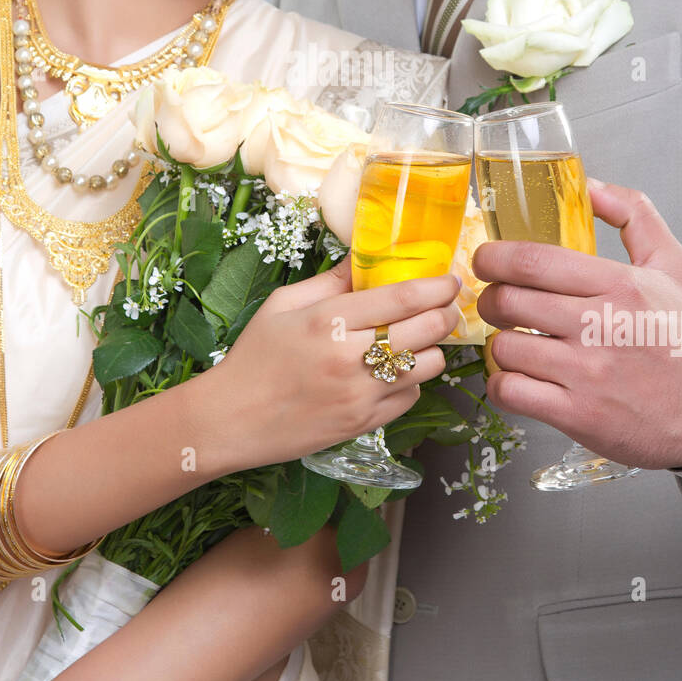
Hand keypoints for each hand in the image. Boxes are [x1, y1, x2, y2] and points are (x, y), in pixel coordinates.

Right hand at [205, 254, 458, 469]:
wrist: (231, 421)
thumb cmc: (254, 357)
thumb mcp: (283, 305)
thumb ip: (329, 281)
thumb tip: (365, 256)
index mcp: (329, 321)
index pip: (403, 298)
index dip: (437, 285)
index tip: (451, 278)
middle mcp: (351, 358)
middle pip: (427, 329)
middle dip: (446, 312)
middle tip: (446, 305)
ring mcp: (361, 395)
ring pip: (429, 366)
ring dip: (431, 349)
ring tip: (418, 339)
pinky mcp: (364, 424)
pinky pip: (411, 398)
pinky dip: (411, 382)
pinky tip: (393, 372)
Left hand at [472, 181, 681, 469]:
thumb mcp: (671, 265)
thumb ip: (633, 215)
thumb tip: (588, 187)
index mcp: (619, 285)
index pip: (534, 261)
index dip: (494, 258)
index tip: (485, 260)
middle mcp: (600, 327)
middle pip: (509, 301)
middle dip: (490, 299)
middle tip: (496, 302)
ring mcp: (586, 373)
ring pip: (504, 347)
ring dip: (499, 343)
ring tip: (514, 342)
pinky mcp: (576, 415)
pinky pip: (510, 391)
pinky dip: (503, 384)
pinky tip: (519, 377)